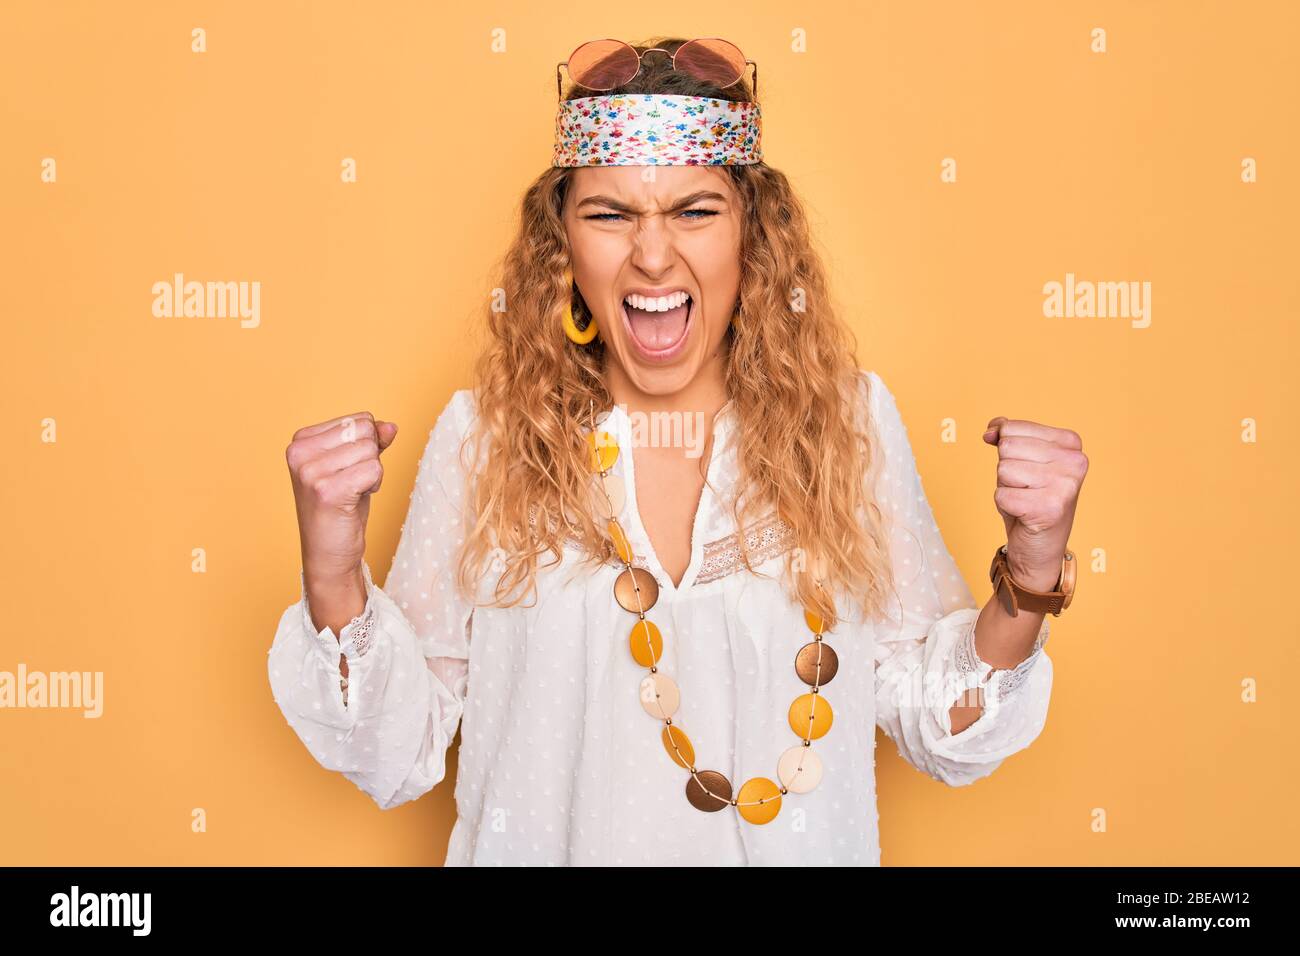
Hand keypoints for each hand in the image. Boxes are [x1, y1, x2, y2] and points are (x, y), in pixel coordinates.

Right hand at [286, 412, 398, 584]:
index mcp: (300, 441)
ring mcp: (310, 472)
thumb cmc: (341, 508)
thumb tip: (390, 426)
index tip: (347, 470)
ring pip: (371, 451)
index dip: (366, 445)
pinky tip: (356, 500)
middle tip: (352, 483)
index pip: (358, 419)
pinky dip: (374, 485)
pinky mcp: (327, 491)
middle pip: (365, 432)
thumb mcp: (354, 465)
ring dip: (372, 474)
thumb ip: (371, 441)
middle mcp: (299, 453)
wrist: (328, 553)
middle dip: (370, 458)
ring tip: (352, 492)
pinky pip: (374, 469)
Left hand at [982, 415, 1087, 589]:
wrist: (1040, 546)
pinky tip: (1024, 514)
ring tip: (1025, 499)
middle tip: (1025, 488)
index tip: (1027, 469)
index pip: (1012, 428)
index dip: (1007, 450)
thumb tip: (991, 431)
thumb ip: (1006, 436)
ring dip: (1006, 487)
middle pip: (1007, 447)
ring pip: (1003, 470)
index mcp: (1071, 443)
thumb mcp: (1019, 460)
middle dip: (1006, 469)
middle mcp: (1075, 462)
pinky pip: (1001, 495)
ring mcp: (1065, 485)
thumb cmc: (1030, 498)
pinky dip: (1005, 506)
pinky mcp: (1049, 508)